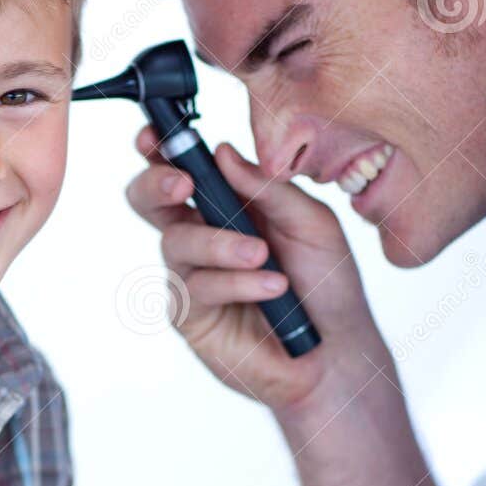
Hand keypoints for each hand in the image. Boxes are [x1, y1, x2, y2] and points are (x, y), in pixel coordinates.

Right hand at [125, 127, 391, 419]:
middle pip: (149, 201)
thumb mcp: (312, 224)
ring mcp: (191, 277)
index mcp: (226, 205)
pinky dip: (237, 283)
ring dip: (221, 243)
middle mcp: (200, 236)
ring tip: (262, 254)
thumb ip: (269, 190)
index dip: (159, 149)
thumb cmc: (327, 284)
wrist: (336, 349)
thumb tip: (223, 152)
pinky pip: (199, 287)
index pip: (181, 168)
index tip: (155, 135)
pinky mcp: (191, 316)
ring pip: (177, 243)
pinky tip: (273, 287)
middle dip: (157, 184)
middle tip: (182, 183)